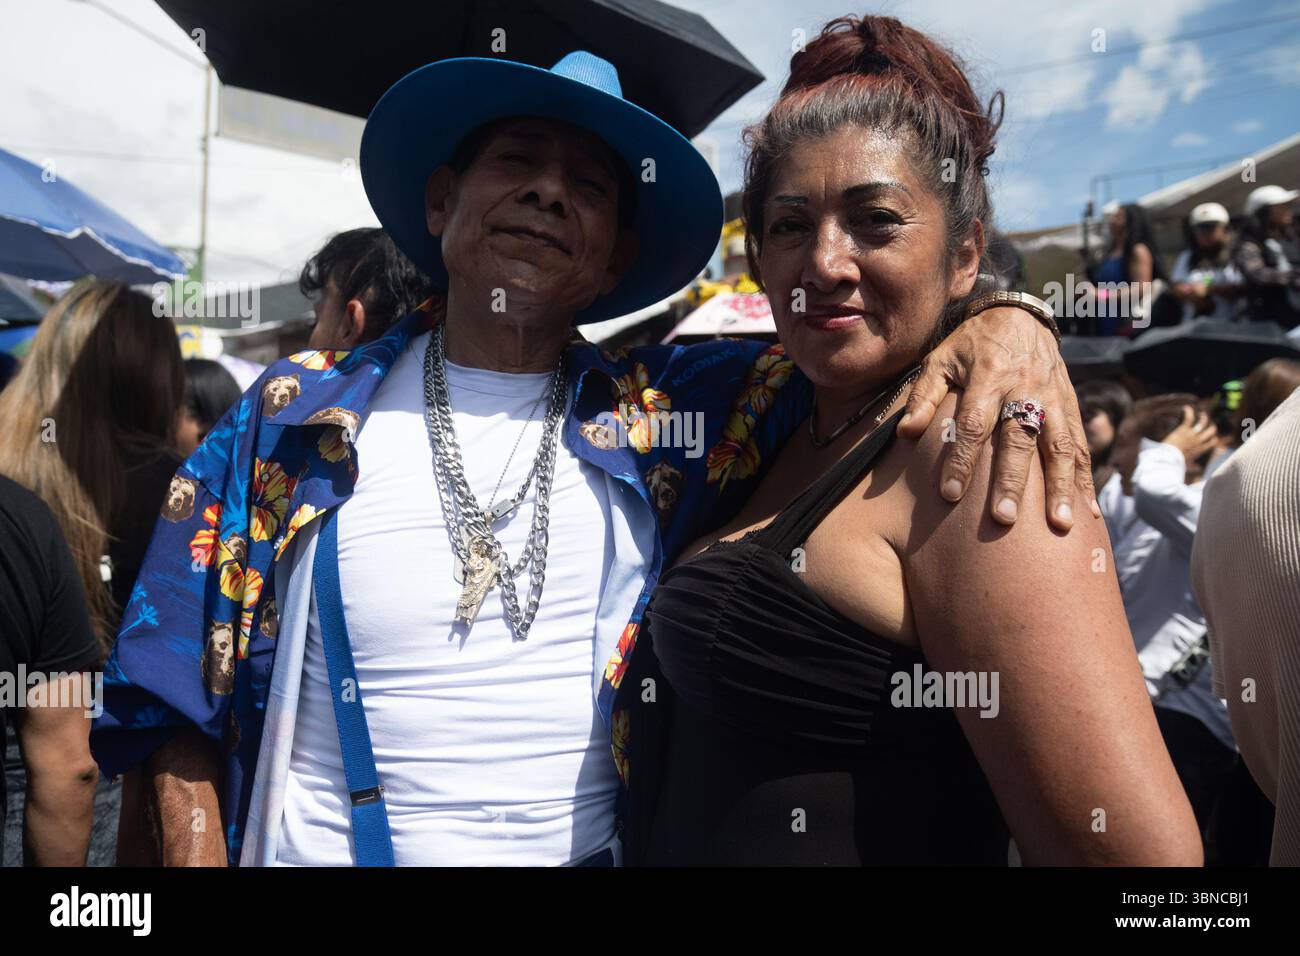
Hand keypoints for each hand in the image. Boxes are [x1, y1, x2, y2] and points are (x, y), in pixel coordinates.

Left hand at [897, 305, 1096, 531]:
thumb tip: (904, 432)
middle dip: (1012, 481)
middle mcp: (1025, 389)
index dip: (962, 460)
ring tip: (1061, 524)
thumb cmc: (972, 343)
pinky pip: (1081, 444)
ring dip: (1062, 486)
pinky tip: (1088, 511)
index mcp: (989, 377)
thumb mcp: (942, 359)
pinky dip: (1085, 478)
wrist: (1020, 313)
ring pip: (1060, 445)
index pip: (973, 425)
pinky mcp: (1072, 405)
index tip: (950, 495)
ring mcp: (1053, 398)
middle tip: (1003, 519)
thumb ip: (924, 396)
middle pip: (1019, 440)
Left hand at [1160, 406, 1217, 470]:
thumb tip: (1197, 469)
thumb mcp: (1187, 466)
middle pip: (1211, 432)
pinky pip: (1189, 419)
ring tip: (1202, 414)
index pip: (1213, 443)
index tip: (1213, 436)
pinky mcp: (1184, 430)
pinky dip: (1189, 412)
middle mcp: (1198, 442)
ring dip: (1204, 418)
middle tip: (1208, 424)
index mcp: (1200, 450)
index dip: (1214, 438)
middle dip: (1211, 427)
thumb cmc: (1176, 464)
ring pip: (1203, 423)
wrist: (1168, 461)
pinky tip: (1186, 408)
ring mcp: (1192, 435)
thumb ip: (1194, 467)